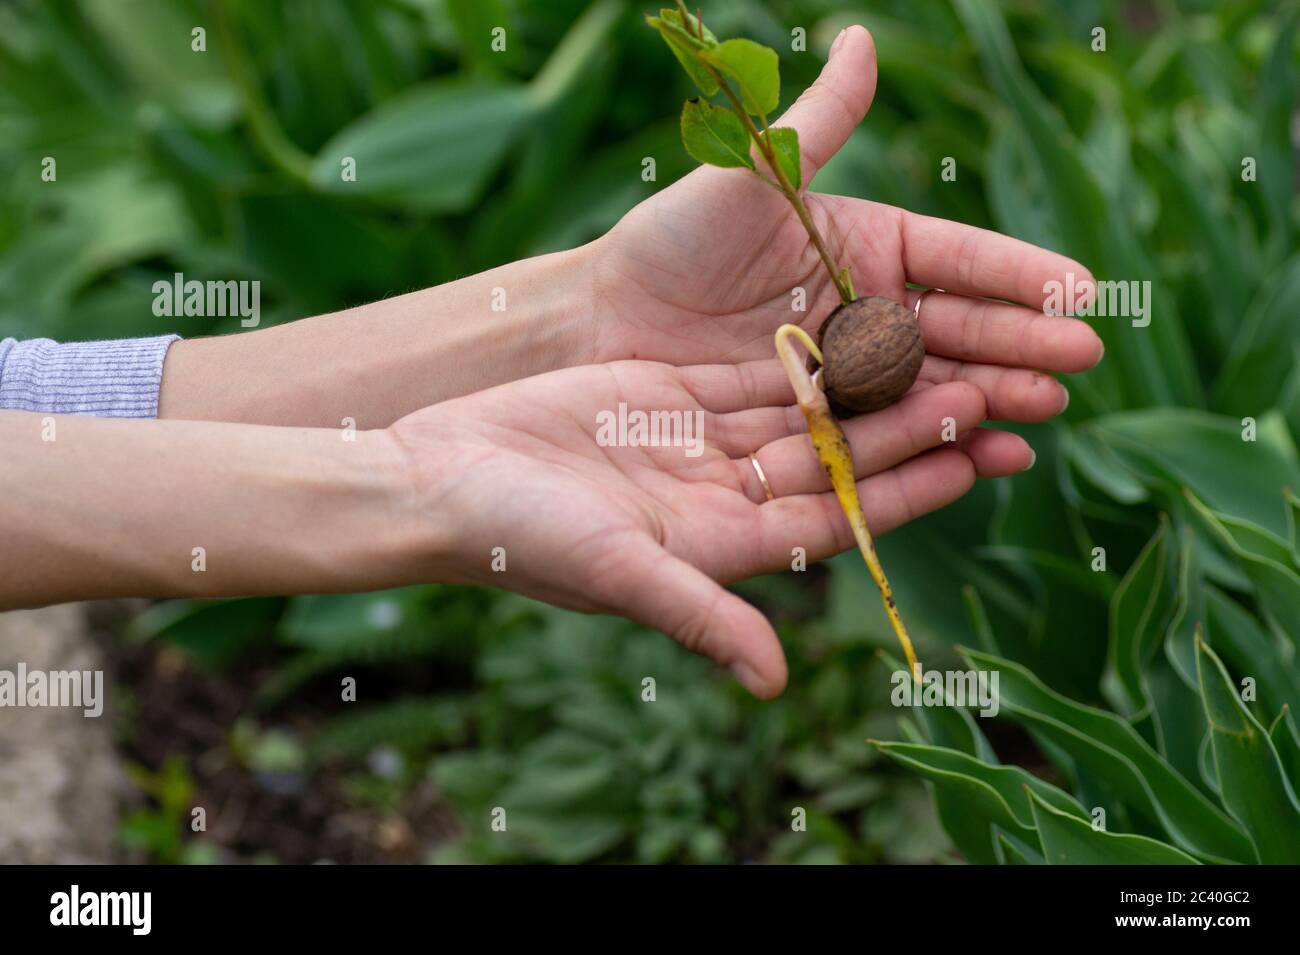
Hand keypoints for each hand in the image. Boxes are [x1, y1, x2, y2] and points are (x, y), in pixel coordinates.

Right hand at [391, 355, 1027, 698]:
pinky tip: (857, 309)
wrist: (439, 478)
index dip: (905, 488)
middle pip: (837, 456)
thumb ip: (702, 615)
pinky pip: (753, 366)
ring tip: (941, 340)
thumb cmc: (516, 536)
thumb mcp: (616, 572)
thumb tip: (775, 685)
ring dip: (871, 376)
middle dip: (909, 424)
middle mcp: (724, 493)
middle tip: (988, 386)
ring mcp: (700, 442)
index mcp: (724, 545)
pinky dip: (804, 343)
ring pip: (804, 404)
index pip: (838, 517)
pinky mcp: (670, 393)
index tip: (976, 456)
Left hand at [590, 25, 1102, 425]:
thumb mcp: (748, 176)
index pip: (958, 258)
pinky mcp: (821, 425)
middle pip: (958, 328)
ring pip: (931, 386)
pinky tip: (985, 458)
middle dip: (1020, 345)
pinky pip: (886, 436)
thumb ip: (817, 123)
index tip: (1079, 290)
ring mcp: (848, 372)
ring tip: (1042, 415)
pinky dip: (935, 447)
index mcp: (868, 244)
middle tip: (1077, 363)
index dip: (1017, 275)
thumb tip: (860, 35)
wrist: (604, 325)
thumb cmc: (670, 241)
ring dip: (991, 399)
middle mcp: (868, 309)